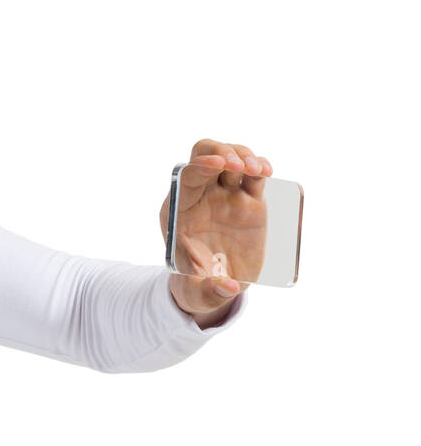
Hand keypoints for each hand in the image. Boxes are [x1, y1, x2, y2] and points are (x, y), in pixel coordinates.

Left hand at [159, 138, 271, 315]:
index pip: (186, 176)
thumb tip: (227, 287)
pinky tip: (266, 170)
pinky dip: (260, 166)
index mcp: (179, 210)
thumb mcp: (197, 293)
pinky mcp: (249, 200)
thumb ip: (209, 292)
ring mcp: (226, 195)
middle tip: (239, 166)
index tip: (218, 165)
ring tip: (258, 169)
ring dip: (244, 155)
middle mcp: (201, 195)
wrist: (215, 284)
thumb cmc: (197, 284)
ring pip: (232, 158)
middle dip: (222, 153)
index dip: (200, 166)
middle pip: (205, 155)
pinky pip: (253, 174)